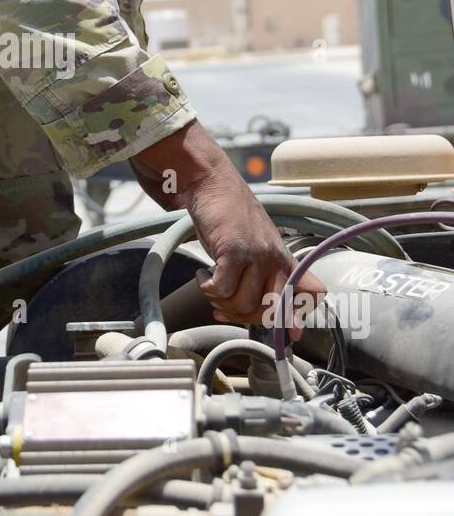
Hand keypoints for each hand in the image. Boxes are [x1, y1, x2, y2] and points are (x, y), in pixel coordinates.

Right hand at [132, 121, 324, 327]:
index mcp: (286, 259)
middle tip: (224, 306)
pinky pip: (222, 289)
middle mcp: (276, 258)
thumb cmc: (232, 220)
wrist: (213, 185)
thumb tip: (294, 330)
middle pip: (269, 310)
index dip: (299, 314)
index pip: (314, 293)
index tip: (281, 328)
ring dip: (221, 301)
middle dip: (243, 316)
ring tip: (211, 286)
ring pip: (244, 303)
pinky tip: (203, 276)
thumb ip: (274, 282)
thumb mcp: (259, 248)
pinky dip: (207, 288)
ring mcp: (257, 254)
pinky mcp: (233, 251)